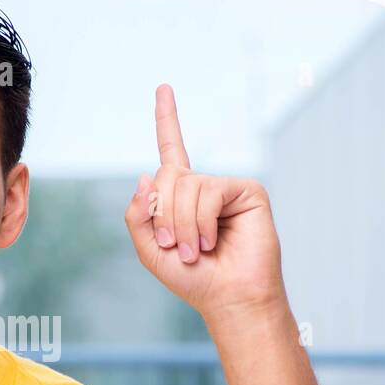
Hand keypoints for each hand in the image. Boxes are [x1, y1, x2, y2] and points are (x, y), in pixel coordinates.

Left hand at [124, 84, 286, 321]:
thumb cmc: (193, 278)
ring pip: (186, 186)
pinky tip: (210, 241)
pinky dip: (202, 221)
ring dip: (181, 225)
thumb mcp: (150, 249)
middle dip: (162, 216)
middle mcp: (202, 186)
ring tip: (193, 251)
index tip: (164, 87)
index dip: (167, 118)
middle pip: (165, 176)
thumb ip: (138, 215)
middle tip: (173, 247)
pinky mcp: (247, 191)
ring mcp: (225, 187)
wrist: (229, 297)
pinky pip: (209, 192)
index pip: (172, 149)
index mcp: (180, 195)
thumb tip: (145, 176)